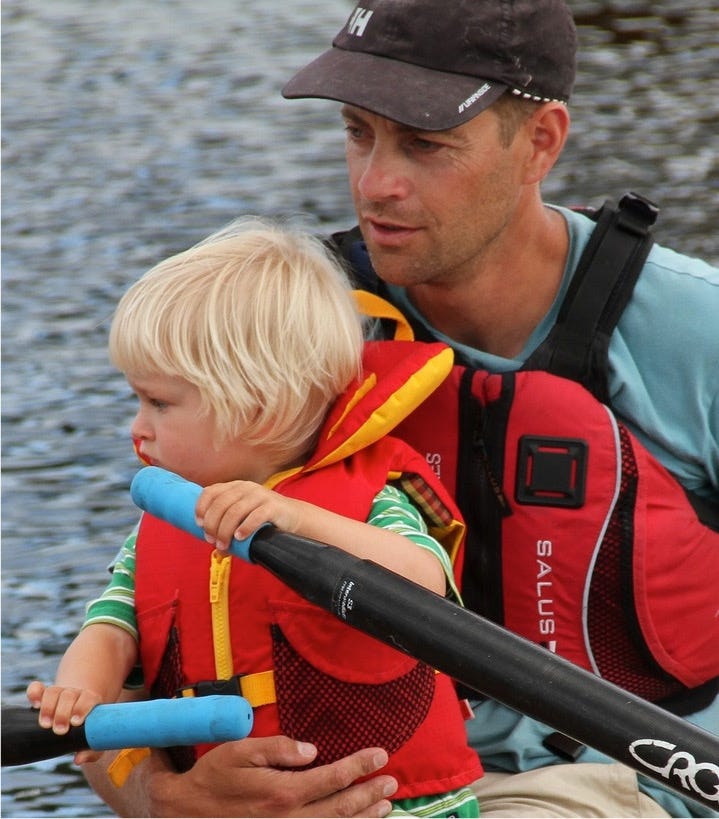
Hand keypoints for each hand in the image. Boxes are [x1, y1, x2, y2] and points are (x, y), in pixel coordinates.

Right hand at [26, 680, 103, 763]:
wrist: (77, 716)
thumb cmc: (87, 731)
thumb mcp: (93, 741)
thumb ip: (91, 751)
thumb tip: (78, 759)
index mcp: (90, 700)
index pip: (88, 698)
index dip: (82, 708)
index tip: (75, 723)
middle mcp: (75, 694)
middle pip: (69, 695)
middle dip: (63, 712)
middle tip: (59, 730)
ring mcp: (59, 692)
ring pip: (53, 691)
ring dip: (48, 707)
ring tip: (45, 724)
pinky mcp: (43, 695)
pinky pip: (36, 688)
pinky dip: (34, 692)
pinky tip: (34, 704)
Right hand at [146, 736, 396, 817]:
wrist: (184, 815)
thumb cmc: (212, 778)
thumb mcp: (239, 751)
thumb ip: (277, 748)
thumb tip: (311, 750)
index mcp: (282, 791)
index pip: (333, 777)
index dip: (359, 765)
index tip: (380, 754)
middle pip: (341, 807)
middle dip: (369, 793)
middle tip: (391, 781)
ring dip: (363, 818)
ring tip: (385, 806)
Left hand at [196, 481, 304, 548]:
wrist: (293, 518)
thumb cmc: (263, 520)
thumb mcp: (242, 519)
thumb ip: (228, 530)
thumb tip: (216, 549)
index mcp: (235, 487)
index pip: (211, 492)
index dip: (201, 507)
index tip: (199, 524)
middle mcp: (246, 487)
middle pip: (220, 504)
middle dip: (212, 524)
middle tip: (212, 541)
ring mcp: (260, 495)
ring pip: (235, 511)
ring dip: (225, 530)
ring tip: (223, 545)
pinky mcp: (273, 506)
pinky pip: (255, 516)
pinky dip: (245, 528)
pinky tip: (239, 537)